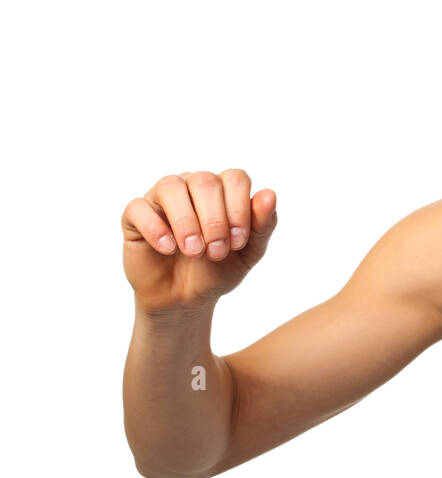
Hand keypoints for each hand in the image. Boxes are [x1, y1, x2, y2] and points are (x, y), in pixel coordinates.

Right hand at [122, 169, 276, 313]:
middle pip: (204, 181)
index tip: (238, 243)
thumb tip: (270, 194)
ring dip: (186, 221)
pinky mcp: (135, 215)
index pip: (235, 178)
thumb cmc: (218, 270)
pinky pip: (139, 207)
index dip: (239, 208)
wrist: (184, 299)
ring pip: (170, 186)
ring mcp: (162, 198)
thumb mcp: (248, 253)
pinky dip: (155, 227)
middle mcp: (192, 186)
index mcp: (223, 191)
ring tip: (193, 251)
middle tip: (216, 252)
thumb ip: (263, 225)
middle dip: (214, 219)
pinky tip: (167, 248)